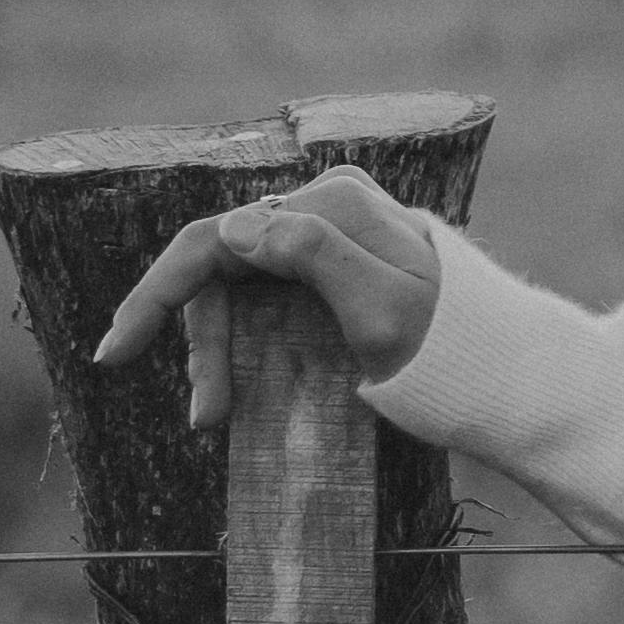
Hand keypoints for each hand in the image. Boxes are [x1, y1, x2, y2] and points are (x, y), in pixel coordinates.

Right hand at [93, 167, 443, 437]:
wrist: (508, 367)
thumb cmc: (452, 347)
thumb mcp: (384, 309)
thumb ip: (315, 256)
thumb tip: (240, 223)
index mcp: (331, 207)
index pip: (217, 240)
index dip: (158, 293)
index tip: (116, 353)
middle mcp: (324, 207)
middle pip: (222, 268)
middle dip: (202, 342)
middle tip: (206, 416)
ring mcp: (328, 233)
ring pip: (238, 289)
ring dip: (218, 352)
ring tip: (217, 416)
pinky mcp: (332, 264)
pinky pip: (263, 298)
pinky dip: (240, 344)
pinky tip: (232, 391)